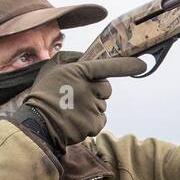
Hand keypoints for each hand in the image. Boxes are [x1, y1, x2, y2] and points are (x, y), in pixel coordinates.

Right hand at [16, 54, 145, 150]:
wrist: (36, 123)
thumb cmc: (43, 94)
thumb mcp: (51, 68)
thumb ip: (70, 58)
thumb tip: (86, 55)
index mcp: (78, 72)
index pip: (107, 66)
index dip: (126, 65)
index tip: (142, 65)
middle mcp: (87, 88)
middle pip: (107, 88)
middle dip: (98, 91)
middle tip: (79, 96)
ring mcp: (91, 107)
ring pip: (103, 105)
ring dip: (93, 106)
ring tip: (73, 110)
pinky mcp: (92, 124)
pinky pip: (101, 119)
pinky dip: (92, 121)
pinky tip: (77, 120)